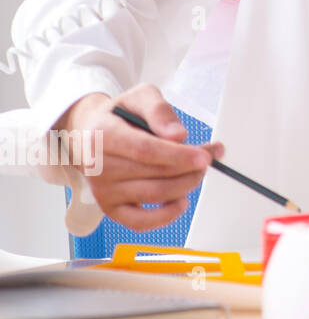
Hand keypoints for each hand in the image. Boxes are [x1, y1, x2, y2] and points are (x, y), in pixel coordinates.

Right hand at [57, 84, 223, 231]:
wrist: (90, 135)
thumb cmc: (120, 116)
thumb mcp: (139, 97)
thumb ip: (159, 110)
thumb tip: (178, 135)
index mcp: (103, 135)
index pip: (145, 150)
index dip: (179, 155)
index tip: (205, 156)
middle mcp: (98, 166)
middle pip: (155, 173)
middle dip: (190, 168)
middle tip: (208, 158)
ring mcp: (103, 190)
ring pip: (155, 194)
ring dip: (186, 185)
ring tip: (198, 171)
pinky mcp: (110, 208)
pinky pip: (139, 222)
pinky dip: (166, 215)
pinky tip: (182, 200)